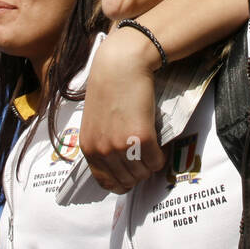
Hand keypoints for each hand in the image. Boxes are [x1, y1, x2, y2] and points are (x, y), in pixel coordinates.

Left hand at [79, 28, 165, 193]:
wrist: (120, 65)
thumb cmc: (108, 88)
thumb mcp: (96, 121)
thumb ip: (102, 144)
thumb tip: (118, 165)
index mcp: (89, 148)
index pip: (106, 182)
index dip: (122, 181)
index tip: (131, 173)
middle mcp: (103, 151)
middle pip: (128, 181)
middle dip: (138, 172)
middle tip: (144, 156)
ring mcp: (122, 146)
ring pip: (143, 174)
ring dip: (150, 164)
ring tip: (150, 148)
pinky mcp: (142, 138)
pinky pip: (156, 162)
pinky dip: (160, 157)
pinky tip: (158, 142)